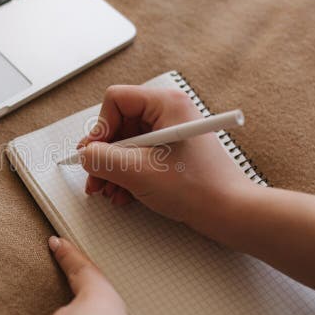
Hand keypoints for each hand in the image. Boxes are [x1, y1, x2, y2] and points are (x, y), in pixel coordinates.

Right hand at [78, 85, 254, 238]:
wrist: (231, 213)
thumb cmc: (198, 188)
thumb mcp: (137, 172)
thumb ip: (102, 159)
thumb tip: (84, 154)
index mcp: (166, 103)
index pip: (116, 100)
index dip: (100, 128)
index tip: (95, 155)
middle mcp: (169, 112)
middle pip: (119, 123)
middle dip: (104, 155)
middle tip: (94, 178)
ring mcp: (172, 132)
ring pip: (127, 143)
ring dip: (112, 169)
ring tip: (108, 191)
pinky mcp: (173, 152)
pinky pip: (139, 156)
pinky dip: (127, 175)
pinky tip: (123, 195)